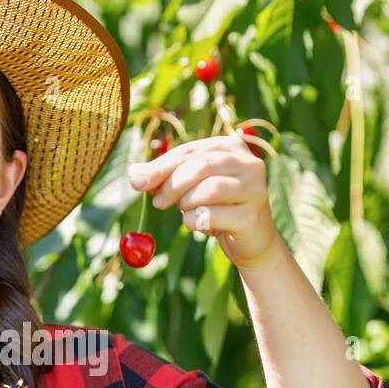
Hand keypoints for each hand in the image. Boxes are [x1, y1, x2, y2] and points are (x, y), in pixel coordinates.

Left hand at [127, 130, 281, 268]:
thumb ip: (166, 177)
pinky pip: (211, 216)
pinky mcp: (251, 216)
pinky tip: (199, 225)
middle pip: (201, 166)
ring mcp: (254, 189)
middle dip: (172, 184)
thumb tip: (134, 174)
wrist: (251, 240)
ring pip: (208, 190)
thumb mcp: (191, 188)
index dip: (161, 166)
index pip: (190, 151)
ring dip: (186, 204)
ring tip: (187, 212)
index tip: (137, 181)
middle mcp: (248, 163)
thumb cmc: (217, 207)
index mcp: (231, 147)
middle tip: (158, 202)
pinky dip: (194, 222)